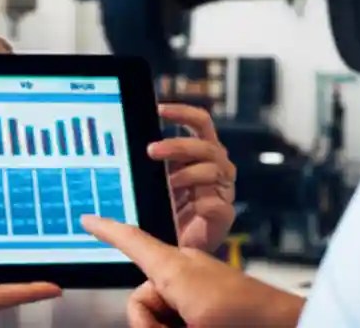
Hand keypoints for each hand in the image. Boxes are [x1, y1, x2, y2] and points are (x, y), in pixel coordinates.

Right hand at [81, 216, 302, 327]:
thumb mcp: (191, 323)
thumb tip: (145, 316)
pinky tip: (202, 327)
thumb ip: (152, 315)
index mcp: (173, 268)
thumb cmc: (244, 318)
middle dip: (151, 325)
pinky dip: (183, 324)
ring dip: (171, 326)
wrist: (290, 325)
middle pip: (142, 300)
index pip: (131, 241)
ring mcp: (199, 286)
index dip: (107, 231)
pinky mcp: (212, 300)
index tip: (87, 220)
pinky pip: (182, 313)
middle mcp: (183, 272)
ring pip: (162, 312)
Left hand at [150, 104, 236, 252]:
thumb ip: (154, 164)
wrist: (182, 249)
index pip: (199, 123)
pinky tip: (192, 207)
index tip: (160, 109)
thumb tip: (135, 146)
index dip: (183, 113)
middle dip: (178, 145)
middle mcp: (217, 166)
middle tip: (152, 151)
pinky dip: (202, 203)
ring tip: (168, 184)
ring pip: (212, 169)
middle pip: (205, 145)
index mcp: (202, 153)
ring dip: (186, 174)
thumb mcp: (159, 181)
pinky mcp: (225, 214)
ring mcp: (223, 190)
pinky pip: (216, 203)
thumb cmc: (171, 210)